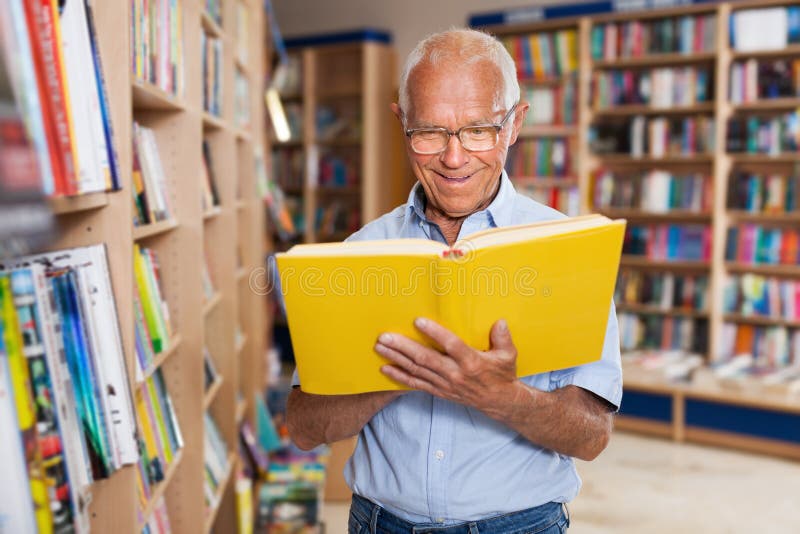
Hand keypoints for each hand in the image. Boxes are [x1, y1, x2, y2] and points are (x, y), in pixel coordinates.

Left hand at [375, 317, 521, 414]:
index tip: (419, 321)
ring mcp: (445, 384)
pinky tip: (385, 369)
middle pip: (426, 358)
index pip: (451, 345)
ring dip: (397, 358)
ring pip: (417, 370)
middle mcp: (455, 373)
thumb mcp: (508, 355)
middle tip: (385, 337)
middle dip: (403, 347)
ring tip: (380, 347)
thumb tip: (500, 322)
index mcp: (472, 362)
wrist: (498, 401)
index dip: (435, 333)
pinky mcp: (439, 391)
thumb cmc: (502, 374)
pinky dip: (399, 377)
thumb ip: (503, 338)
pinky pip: (416, 384)